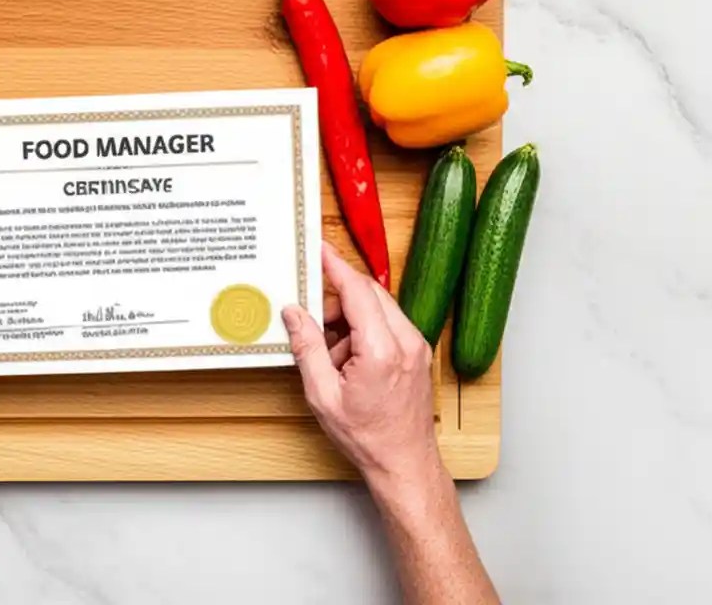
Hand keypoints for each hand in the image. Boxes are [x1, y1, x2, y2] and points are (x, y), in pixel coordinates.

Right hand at [282, 244, 439, 488]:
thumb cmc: (367, 437)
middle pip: (368, 294)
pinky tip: (347, 361)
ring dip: (349, 320)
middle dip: (336, 300)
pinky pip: (387, 324)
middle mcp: (406, 341)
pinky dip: (363, 332)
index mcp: (381, 350)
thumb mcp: (322, 395)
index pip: (357, 290)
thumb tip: (294, 313)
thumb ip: (307, 347)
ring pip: (377, 308)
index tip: (319, 248)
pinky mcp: (417, 352)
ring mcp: (416, 346)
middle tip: (312, 321)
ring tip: (331, 357)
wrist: (404, 464)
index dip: (335, 266)